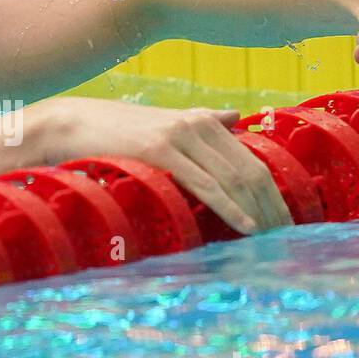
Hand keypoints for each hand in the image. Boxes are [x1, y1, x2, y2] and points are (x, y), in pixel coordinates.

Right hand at [39, 98, 291, 233]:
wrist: (71, 124)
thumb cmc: (115, 132)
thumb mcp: (165, 124)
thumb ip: (203, 123)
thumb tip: (236, 118)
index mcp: (205, 119)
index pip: (252, 161)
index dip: (273, 193)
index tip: (286, 221)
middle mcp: (200, 123)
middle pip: (250, 171)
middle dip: (272, 207)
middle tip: (286, 238)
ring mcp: (181, 135)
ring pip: (233, 179)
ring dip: (257, 212)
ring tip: (271, 240)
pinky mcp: (161, 149)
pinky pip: (205, 184)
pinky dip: (230, 207)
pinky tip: (246, 226)